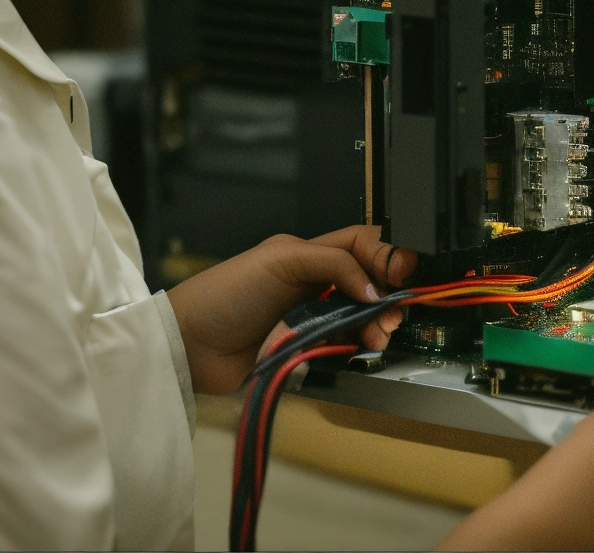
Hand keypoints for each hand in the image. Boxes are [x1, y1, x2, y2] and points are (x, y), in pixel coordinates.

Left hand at [164, 226, 416, 393]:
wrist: (191, 346)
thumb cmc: (225, 295)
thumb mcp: (281, 261)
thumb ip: (332, 264)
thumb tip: (373, 287)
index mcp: (305, 253)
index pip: (359, 244)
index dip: (385, 254)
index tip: (402, 275)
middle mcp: (309, 282)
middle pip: (365, 282)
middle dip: (385, 295)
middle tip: (390, 315)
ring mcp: (306, 317)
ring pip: (357, 316)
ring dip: (374, 324)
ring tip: (375, 337)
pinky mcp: (302, 350)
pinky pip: (340, 345)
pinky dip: (355, 346)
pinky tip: (359, 348)